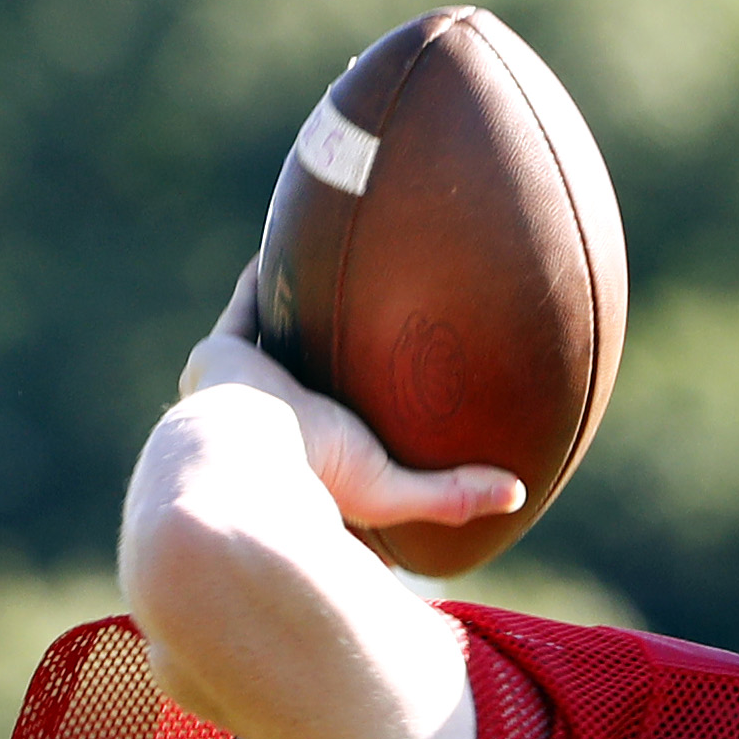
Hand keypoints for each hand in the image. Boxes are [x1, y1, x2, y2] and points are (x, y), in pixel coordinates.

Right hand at [177, 260, 524, 531]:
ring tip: (333, 280)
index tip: (393, 395)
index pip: (338, 436)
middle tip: (370, 330)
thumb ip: (452, 495)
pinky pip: (248, 307)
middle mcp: (271, 423)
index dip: (361, 418)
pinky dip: (266, 280)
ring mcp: (241, 389)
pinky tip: (294, 242)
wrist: (245, 463)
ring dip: (301, 313)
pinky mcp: (221, 355)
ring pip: (277, 341)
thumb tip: (517, 495)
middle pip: (309, 382)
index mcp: (307, 456)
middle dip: (331, 359)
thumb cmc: (317, 482)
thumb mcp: (395, 493)